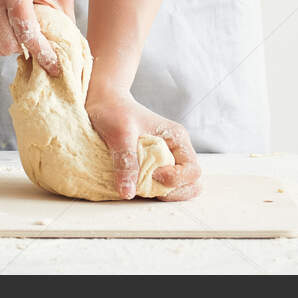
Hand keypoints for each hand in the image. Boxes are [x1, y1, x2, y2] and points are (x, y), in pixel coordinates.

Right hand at [0, 0, 74, 76]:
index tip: (54, 67)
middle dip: (26, 50)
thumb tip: (71, 48)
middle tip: (39, 44)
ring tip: (23, 30)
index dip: (42, 52)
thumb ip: (65, 17)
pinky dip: (3, 38)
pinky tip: (9, 23)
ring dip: (14, 45)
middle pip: (9, 44)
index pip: (26, 31)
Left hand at [84, 82, 201, 200]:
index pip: (192, 170)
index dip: (176, 179)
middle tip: (150, 187)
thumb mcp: (120, 133)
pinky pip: (163, 187)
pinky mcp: (155, 167)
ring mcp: (167, 160)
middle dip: (174, 192)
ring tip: (142, 186)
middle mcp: (176, 151)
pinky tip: (137, 184)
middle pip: (193, 183)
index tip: (154, 174)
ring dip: (164, 194)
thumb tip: (128, 192)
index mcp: (177, 138)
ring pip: (180, 188)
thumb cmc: (115, 111)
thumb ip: (126, 161)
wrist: (105, 104)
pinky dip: (153, 192)